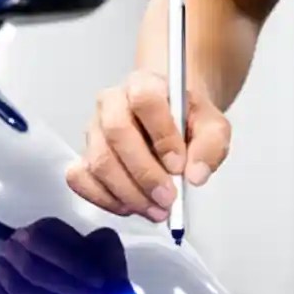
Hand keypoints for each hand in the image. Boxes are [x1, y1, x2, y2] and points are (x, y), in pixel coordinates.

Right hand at [66, 70, 230, 220]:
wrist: (172, 124)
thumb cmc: (186, 121)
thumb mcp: (212, 126)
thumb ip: (211, 145)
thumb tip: (195, 175)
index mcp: (144, 84)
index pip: (145, 99)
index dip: (161, 134)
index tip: (179, 164)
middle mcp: (112, 103)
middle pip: (116, 133)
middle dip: (144, 173)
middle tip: (168, 197)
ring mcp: (94, 130)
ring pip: (100, 161)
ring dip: (129, 193)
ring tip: (156, 209)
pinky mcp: (84, 156)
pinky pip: (81, 179)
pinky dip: (105, 199)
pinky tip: (130, 206)